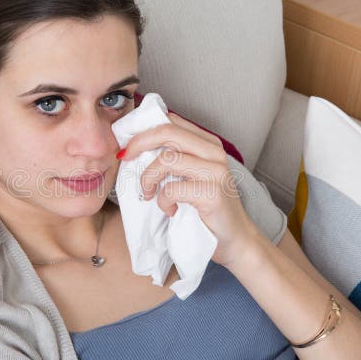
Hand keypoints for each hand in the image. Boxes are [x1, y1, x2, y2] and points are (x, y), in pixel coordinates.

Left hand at [118, 112, 261, 265]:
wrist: (235, 238)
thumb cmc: (207, 208)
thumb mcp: (191, 176)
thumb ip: (174, 158)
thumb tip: (136, 146)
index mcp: (208, 143)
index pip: (171, 121)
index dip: (143, 130)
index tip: (128, 146)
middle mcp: (214, 152)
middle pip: (167, 132)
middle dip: (138, 144)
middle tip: (125, 159)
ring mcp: (215, 171)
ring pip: (166, 159)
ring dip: (148, 178)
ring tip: (149, 194)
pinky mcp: (212, 193)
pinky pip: (172, 189)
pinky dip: (162, 201)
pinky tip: (170, 210)